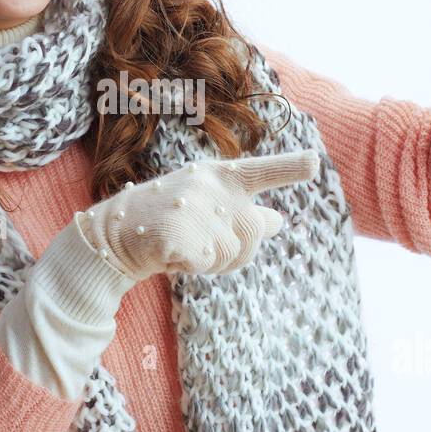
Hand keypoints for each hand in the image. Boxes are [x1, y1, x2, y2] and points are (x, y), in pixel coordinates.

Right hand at [74, 149, 320, 281]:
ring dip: (212, 263)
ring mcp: (193, 207)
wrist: (115, 235)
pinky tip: (170, 254)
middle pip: (255, 234)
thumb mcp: (208, 209)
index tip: (315, 164)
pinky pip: (206, 265)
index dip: (289, 168)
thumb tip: (279, 221)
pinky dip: (190, 267)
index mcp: (220, 176)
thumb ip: (245, 212)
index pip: (261, 171)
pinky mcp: (178, 232)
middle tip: (202, 245)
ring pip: (232, 255)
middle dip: (236, 252)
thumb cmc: (168, 221)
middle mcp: (210, 186)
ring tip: (183, 246)